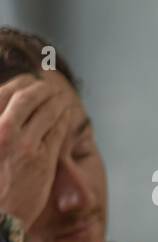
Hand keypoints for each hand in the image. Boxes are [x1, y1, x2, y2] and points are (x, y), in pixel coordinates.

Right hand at [0, 74, 77, 229]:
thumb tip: (11, 120)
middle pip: (27, 98)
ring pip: (47, 113)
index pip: (5, 93)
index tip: (29, 81)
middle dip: (41, 90)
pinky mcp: (43, 160)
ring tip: (61, 98)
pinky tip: (66, 116)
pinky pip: (57, 132)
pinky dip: (63, 121)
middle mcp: (3, 131)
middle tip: (49, 87)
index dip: (21, 85)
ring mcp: (24, 145)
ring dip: (56, 103)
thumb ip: (2, 130)